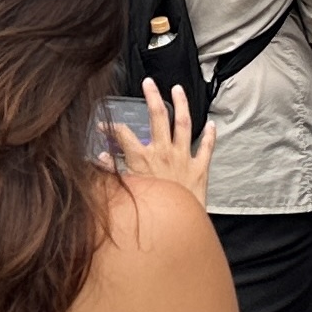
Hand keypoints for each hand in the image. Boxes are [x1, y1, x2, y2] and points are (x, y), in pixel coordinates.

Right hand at [107, 80, 216, 205]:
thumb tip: (100, 159)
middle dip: (152, 97)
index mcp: (142, 158)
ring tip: (178, 89)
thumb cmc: (150, 211)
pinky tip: (212, 124)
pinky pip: (207, 147)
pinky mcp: (200, 168)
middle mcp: (163, 152)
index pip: (123, 134)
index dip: (110, 127)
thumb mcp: (126, 191)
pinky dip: (210, 135)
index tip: (103, 125)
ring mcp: (183, 158)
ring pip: (184, 123)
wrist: (174, 229)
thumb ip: (111, 173)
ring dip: (181, 104)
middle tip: (149, 83)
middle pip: (157, 116)